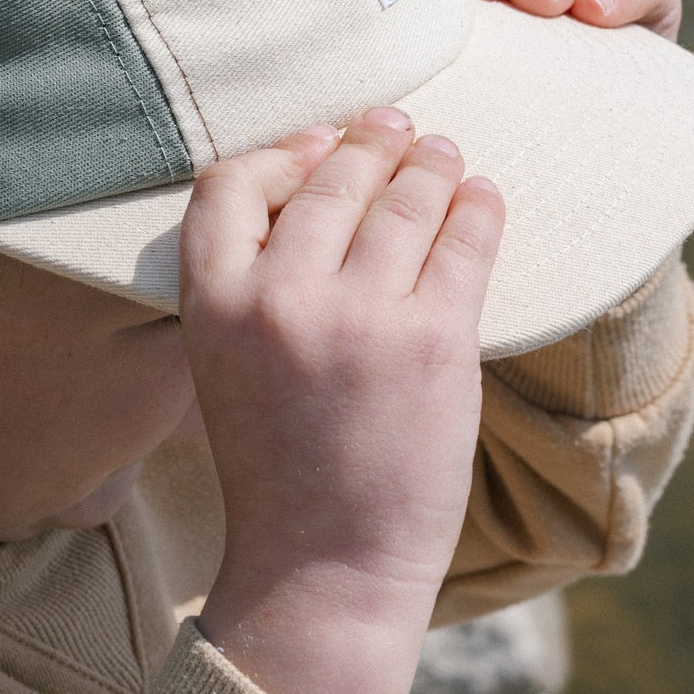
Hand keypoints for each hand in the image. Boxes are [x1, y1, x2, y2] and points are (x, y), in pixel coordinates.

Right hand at [182, 109, 503, 693]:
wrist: (326, 565)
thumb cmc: (279, 465)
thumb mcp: (224, 365)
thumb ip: (252, 284)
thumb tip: (316, 185)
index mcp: (212, 305)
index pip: (228, 183)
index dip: (280, 153)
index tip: (318, 144)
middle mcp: (281, 299)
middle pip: (330, 181)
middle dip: (369, 144)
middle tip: (398, 128)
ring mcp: (361, 316)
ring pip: (402, 200)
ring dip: (430, 167)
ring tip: (445, 157)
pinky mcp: (434, 341)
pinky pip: (464, 241)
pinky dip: (477, 207)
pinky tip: (481, 198)